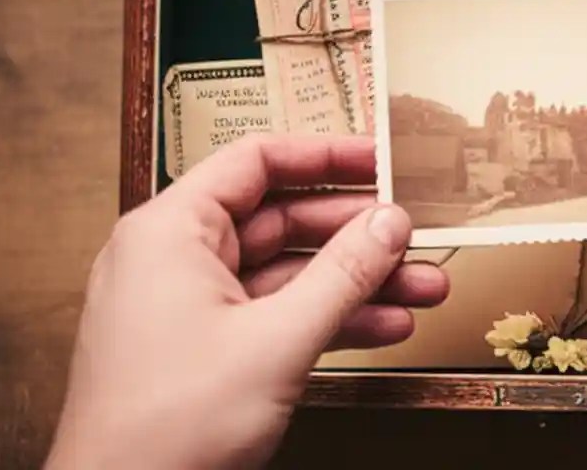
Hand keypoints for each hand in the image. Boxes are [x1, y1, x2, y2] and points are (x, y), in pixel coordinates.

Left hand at [45, 134, 448, 469]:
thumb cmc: (165, 429)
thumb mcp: (277, 341)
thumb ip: (342, 275)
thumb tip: (389, 223)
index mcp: (170, 231)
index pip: (256, 161)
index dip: (325, 157)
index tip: (381, 160)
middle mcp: (174, 259)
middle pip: (281, 220)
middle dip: (356, 235)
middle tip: (413, 238)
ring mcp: (187, 306)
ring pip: (286, 273)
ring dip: (355, 283)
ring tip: (421, 288)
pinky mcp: (202, 349)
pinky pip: (273, 314)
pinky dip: (326, 319)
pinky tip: (383, 327)